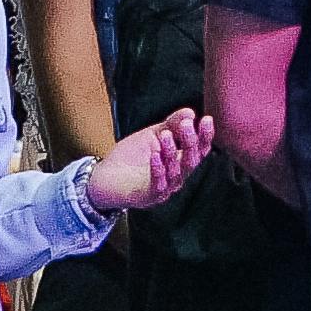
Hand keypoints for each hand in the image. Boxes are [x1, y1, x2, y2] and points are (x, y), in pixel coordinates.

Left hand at [87, 109, 213, 211]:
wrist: (104, 178)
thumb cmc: (131, 158)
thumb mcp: (153, 135)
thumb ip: (171, 124)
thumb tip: (191, 112)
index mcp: (181, 163)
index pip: (200, 151)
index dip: (205, 136)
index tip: (206, 119)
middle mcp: (177, 178)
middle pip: (192, 161)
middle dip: (191, 142)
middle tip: (186, 125)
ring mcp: (164, 189)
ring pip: (176, 172)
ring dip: (172, 152)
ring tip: (165, 134)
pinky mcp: (148, 197)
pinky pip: (157, 184)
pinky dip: (157, 169)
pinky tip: (154, 154)